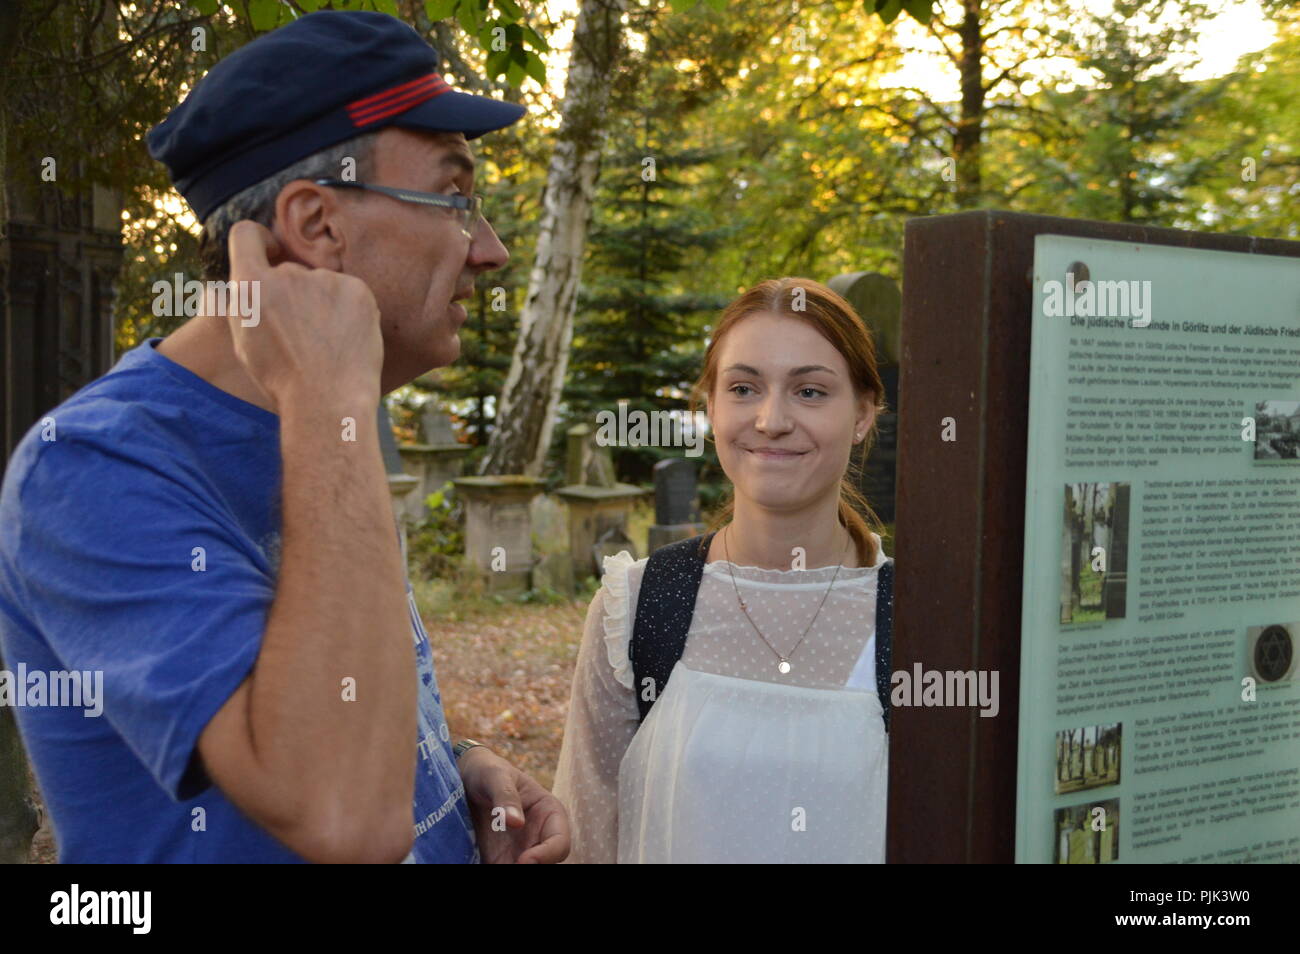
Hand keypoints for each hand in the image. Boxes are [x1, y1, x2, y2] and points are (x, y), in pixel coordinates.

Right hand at [225, 220, 383, 409]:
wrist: (327, 400)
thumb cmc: (282, 379)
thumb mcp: (244, 342)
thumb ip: (244, 304)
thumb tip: (242, 283)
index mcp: (251, 285)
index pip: (246, 234)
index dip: (258, 241)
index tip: (269, 252)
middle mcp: (286, 274)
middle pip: (290, 271)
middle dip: (294, 296)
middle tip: (302, 336)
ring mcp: (324, 279)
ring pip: (322, 286)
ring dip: (322, 305)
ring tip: (326, 344)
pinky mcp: (356, 288)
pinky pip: (349, 292)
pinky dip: (349, 311)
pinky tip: (345, 340)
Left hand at [458, 747, 569, 863]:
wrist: (464, 781)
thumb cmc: (487, 772)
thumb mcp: (495, 776)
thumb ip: (506, 795)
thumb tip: (516, 822)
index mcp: (549, 813)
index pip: (560, 843)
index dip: (547, 855)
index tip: (523, 861)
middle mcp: (538, 837)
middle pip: (544, 865)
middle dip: (528, 869)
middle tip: (503, 867)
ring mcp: (519, 851)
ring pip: (525, 870)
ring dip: (511, 871)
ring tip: (491, 863)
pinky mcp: (499, 861)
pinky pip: (502, 871)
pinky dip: (494, 872)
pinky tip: (480, 864)